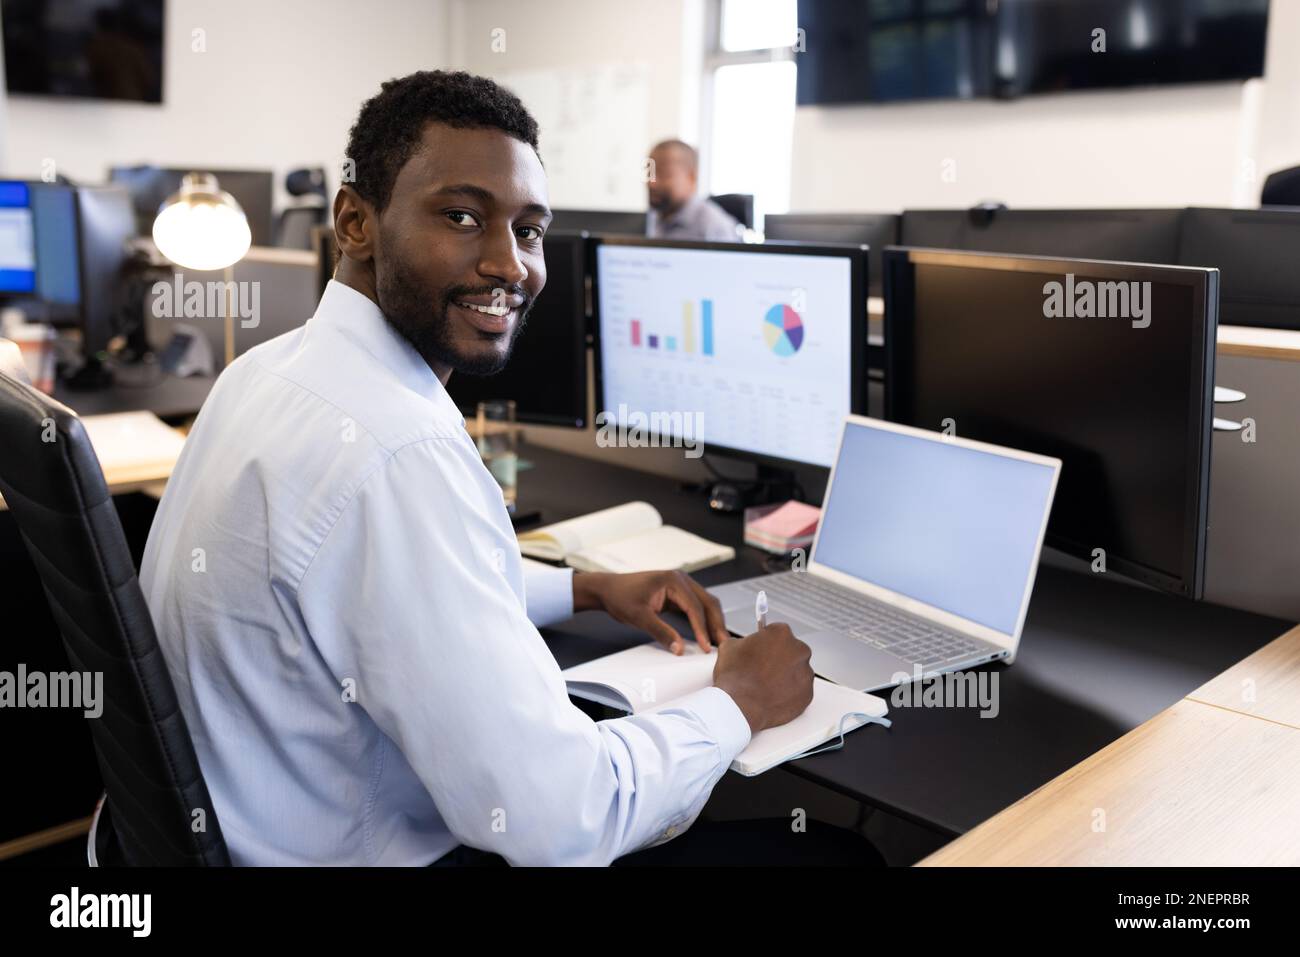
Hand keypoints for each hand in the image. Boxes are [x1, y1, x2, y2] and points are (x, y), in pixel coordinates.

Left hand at [572, 570, 730, 654]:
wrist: (608, 590)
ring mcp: (681, 586)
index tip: (706, 647)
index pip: (694, 606)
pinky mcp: (678, 594)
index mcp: (673, 580)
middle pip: (708, 603)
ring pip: (706, 604)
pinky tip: (707, 635)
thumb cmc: (620, 597)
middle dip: (716, 624)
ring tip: (720, 643)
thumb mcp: (639, 617)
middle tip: (724, 645)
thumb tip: (679, 649)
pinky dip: (704, 620)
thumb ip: (661, 632)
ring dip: (713, 622)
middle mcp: (681, 580)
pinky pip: (696, 607)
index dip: (702, 629)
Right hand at [712, 623, 813, 732]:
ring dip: (785, 676)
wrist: (740, 707)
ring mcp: (806, 673)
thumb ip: (743, 641)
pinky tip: (772, 696)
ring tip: (765, 685)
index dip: (766, 643)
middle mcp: (799, 650)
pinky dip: (789, 693)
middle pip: (790, 651)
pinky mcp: (807, 694)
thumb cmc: (736, 678)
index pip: (777, 633)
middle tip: (762, 669)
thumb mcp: (729, 647)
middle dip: (779, 659)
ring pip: (797, 671)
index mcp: (781, 634)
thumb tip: (744, 645)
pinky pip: (800, 691)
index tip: (761, 650)